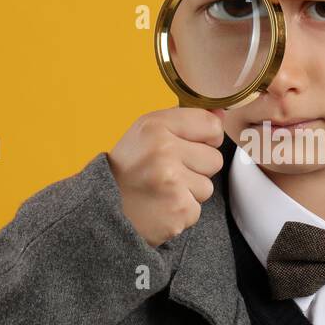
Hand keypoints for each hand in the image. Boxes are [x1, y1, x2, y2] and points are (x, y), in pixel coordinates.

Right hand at [108, 106, 226, 247]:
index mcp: (156, 126)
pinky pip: (197, 209)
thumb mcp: (148, 132)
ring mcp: (172, 182)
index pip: (211, 125)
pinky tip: (162, 206)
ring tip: (163, 190)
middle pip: (215, 159)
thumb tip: (221, 113)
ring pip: (207, 187)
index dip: (206, 138)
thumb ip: (185, 120)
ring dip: (189, 192)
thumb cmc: (129, 168)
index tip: (189, 146)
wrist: (102, 208)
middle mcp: (164, 151)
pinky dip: (182, 211)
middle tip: (168, 173)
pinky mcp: (178, 211)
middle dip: (197, 169)